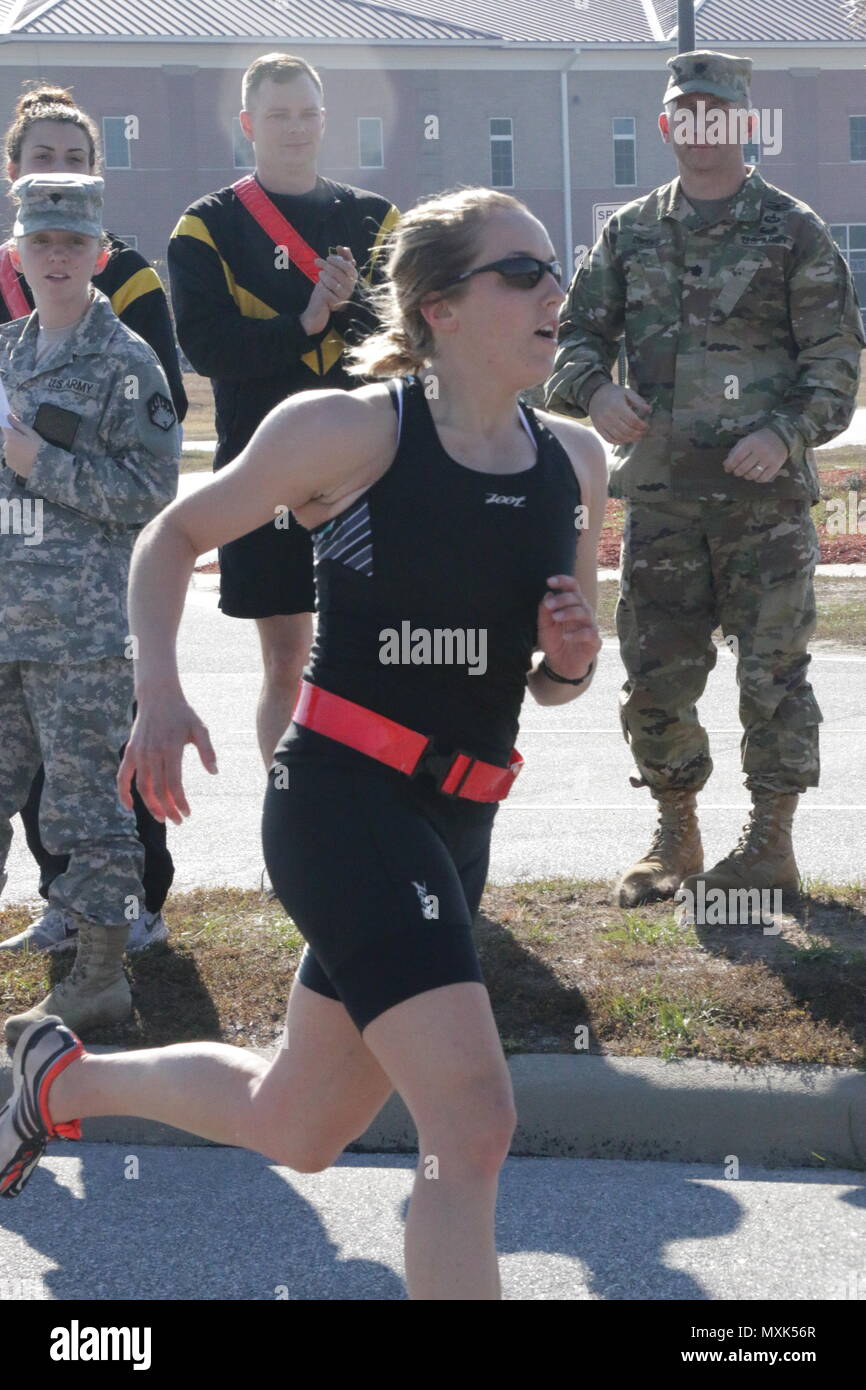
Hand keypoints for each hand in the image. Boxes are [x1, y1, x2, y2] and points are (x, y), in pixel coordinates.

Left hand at [2, 413, 40, 477]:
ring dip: (15, 448)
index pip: (4, 426)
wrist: (41, 467)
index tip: (12, 424)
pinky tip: (24, 458)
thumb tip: (8, 416)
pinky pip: (10, 456)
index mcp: (11, 436)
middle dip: (14, 438)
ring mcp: (6, 455)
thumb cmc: (38, 448)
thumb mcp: (31, 434)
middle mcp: (6, 445)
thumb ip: (18, 424)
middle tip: (27, 443)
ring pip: (9, 447)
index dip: (9, 424)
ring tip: (27, 452)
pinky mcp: (8, 462)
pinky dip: (15, 456)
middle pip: (8, 438)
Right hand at [118, 694, 216, 824]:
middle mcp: (152, 753)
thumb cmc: (182, 714)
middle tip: (177, 821)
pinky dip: (123, 792)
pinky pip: (122, 776)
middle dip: (168, 809)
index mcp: (171, 749)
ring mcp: (139, 753)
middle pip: (158, 789)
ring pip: (142, 787)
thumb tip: (214, 772)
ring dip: (150, 805)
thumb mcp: (200, 728)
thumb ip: (207, 750)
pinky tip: (130, 807)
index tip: (187, 814)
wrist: (158, 697)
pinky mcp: (130, 752)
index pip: (174, 784)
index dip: (180, 802)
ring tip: (161, 817)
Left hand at [300, 247, 357, 334]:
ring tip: (319, 274)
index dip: (338, 261)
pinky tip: (320, 286)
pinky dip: (322, 288)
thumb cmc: (329, 285)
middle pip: (340, 274)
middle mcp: (350, 288)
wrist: (321, 305)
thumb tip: (341, 247)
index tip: (327, 257)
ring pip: (334, 283)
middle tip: (317, 261)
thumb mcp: (335, 270)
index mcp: (352, 278)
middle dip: (327, 265)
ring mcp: (344, 297)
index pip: (348, 267)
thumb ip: (341, 258)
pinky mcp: (336, 304)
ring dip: (324, 276)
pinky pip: (328, 293)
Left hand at [536, 575, 600, 679]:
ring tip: (556, 618)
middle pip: (578, 598)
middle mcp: (583, 612)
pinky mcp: (594, 641)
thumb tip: (548, 594)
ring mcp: (590, 626)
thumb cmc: (554, 641)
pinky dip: (577, 634)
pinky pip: (590, 633)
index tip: (549, 581)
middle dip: (563, 599)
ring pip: (585, 612)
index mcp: (572, 605)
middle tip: (549, 606)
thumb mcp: (543, 626)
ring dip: (570, 613)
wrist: (560, 665)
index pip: (572, 587)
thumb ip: (544, 611)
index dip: (563, 581)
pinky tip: (566, 637)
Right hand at [588, 383, 651, 444]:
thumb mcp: (627, 393)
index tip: (647, 426)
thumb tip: (649, 410)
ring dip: (631, 439)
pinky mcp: (599, 429)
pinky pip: (610, 439)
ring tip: (637, 437)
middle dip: (638, 434)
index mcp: (617, 405)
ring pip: (619, 437)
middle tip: (644, 433)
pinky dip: (620, 442)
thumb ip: (639, 401)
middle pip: (627, 430)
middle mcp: (609, 416)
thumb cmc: (614, 394)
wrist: (595, 395)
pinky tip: (627, 439)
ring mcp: (603, 424)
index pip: (633, 420)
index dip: (642, 425)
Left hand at [722, 428, 787, 482]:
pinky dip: (757, 479)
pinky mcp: (776, 465)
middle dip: (737, 472)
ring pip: (753, 475)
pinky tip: (756, 476)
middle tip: (737, 472)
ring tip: (746, 474)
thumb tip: (725, 465)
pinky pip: (763, 478)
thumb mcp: (746, 441)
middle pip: (743, 468)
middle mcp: (760, 450)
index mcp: (750, 443)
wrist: (780, 436)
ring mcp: (768, 459)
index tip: (727, 469)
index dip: (730, 466)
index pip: (736, 458)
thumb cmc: (759, 440)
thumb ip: (735, 452)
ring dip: (747, 476)